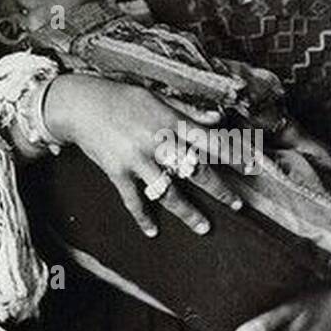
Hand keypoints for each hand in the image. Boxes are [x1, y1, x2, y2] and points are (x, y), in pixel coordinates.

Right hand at [44, 73, 242, 237]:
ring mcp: (136, 159)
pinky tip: (153, 232)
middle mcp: (156, 141)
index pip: (209, 140)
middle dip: (218, 189)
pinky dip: (142, 217)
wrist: (79, 105)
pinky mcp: (116, 172)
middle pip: (194, 169)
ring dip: (187, 211)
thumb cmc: (121, 98)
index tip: (251, 167)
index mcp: (169, 121)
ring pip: (167, 191)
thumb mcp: (156, 97)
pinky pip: (132, 199)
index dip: (232, 154)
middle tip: (237, 204)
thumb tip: (218, 118)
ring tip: (204, 228)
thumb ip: (188, 111)